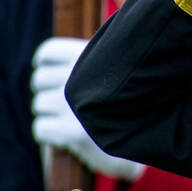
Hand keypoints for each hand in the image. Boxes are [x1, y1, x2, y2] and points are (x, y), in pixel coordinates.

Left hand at [32, 37, 143, 181]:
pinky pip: (41, 128)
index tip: (49, 73)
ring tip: (69, 120)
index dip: (43, 64)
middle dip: (47, 92)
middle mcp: (78, 77)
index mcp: (88, 56)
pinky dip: (49, 134)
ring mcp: (73, 105)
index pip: (47, 53)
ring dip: (50, 114)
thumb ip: (90, 62)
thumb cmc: (133, 101)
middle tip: (62, 103)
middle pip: (39, 80)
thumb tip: (54, 62)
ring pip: (39, 105)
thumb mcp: (117, 69)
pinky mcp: (73, 132)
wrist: (152, 137)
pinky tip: (65, 135)